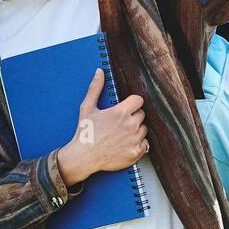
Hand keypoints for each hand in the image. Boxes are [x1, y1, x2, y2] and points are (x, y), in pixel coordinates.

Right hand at [57, 68, 147, 185]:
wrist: (83, 157)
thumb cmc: (85, 132)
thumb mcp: (87, 108)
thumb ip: (95, 88)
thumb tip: (99, 71)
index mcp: (120, 112)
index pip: (139, 100)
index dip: (132, 104)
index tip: (125, 109)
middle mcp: (130, 125)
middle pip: (142, 115)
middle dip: (133, 118)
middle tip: (119, 125)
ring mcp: (134, 139)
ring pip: (144, 130)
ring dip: (136, 131)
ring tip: (121, 136)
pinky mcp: (136, 152)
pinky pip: (145, 145)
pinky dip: (137, 145)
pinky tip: (125, 145)